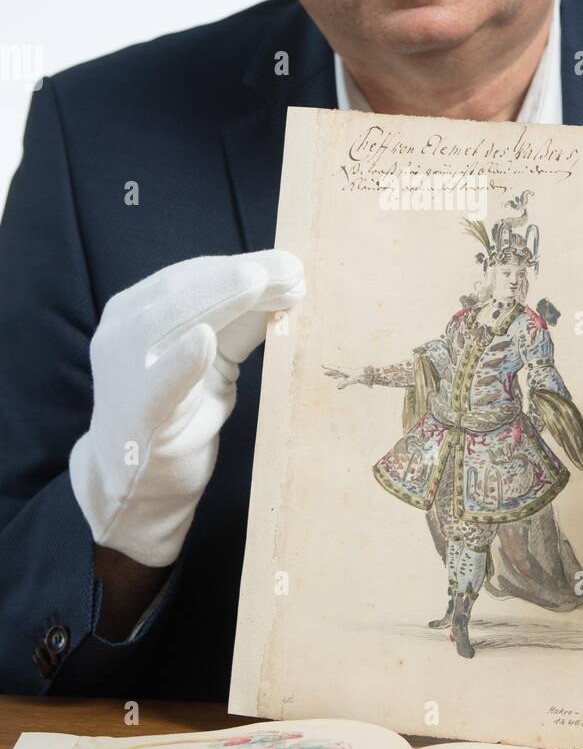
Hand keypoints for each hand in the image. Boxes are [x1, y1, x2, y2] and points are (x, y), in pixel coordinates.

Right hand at [70, 250, 305, 566]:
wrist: (140, 484)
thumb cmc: (180, 413)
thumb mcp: (216, 359)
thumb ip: (240, 324)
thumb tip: (288, 285)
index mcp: (138, 312)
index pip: (191, 276)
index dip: (241, 265)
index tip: (291, 264)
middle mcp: (123, 332)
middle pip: (182, 290)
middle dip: (240, 277)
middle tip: (292, 272)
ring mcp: (123, 372)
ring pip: (168, 322)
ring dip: (219, 299)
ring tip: (260, 283)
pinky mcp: (137, 414)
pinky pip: (159, 383)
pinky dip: (181, 361)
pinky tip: (203, 342)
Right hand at [322, 364, 368, 389]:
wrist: (364, 374)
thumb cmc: (357, 376)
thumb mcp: (350, 380)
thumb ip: (344, 383)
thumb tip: (337, 387)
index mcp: (343, 370)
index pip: (333, 368)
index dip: (327, 367)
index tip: (322, 365)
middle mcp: (343, 371)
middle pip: (334, 371)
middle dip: (328, 371)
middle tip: (322, 372)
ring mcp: (345, 373)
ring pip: (336, 373)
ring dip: (331, 374)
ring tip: (326, 374)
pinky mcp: (347, 375)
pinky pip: (339, 376)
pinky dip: (336, 377)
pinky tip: (334, 378)